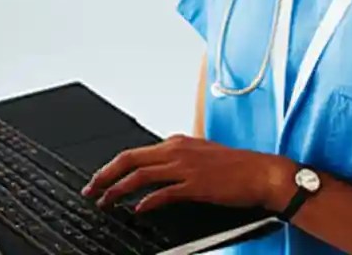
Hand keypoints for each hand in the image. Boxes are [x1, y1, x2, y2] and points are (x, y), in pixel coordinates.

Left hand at [81, 135, 295, 213]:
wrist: (261, 173)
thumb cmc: (236, 167)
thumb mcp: (200, 155)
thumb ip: (177, 159)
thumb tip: (158, 171)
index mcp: (176, 143)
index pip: (135, 152)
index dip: (112, 166)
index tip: (99, 178)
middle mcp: (177, 150)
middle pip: (129, 159)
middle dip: (105, 175)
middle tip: (90, 190)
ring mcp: (185, 167)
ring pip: (140, 175)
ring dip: (118, 189)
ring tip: (106, 202)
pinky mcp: (195, 185)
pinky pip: (163, 193)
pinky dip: (147, 201)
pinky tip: (137, 209)